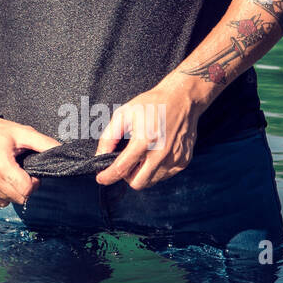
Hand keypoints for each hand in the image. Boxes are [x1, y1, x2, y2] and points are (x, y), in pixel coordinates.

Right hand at [0, 115, 60, 207]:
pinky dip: (2, 193)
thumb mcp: (23, 133)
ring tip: (8, 173)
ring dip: (12, 191)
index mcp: (0, 164)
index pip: (26, 190)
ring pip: (8, 201)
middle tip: (20, 172)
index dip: (34, 183)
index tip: (30, 172)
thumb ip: (44, 143)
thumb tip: (63, 151)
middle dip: (24, 187)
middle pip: (19, 198)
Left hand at [94, 72, 207, 189]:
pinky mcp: (183, 161)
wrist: (182, 99)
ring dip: (141, 173)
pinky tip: (154, 153)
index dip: (108, 176)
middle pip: (137, 183)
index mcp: (144, 140)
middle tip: (124, 163)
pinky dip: (155, 169)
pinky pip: (164, 175)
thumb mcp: (124, 114)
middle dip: (126, 176)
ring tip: (141, 155)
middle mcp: (161, 153)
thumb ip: (109, 137)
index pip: (122, 169)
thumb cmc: (151, 104)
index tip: (101, 178)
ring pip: (151, 182)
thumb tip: (99, 155)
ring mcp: (174, 159)